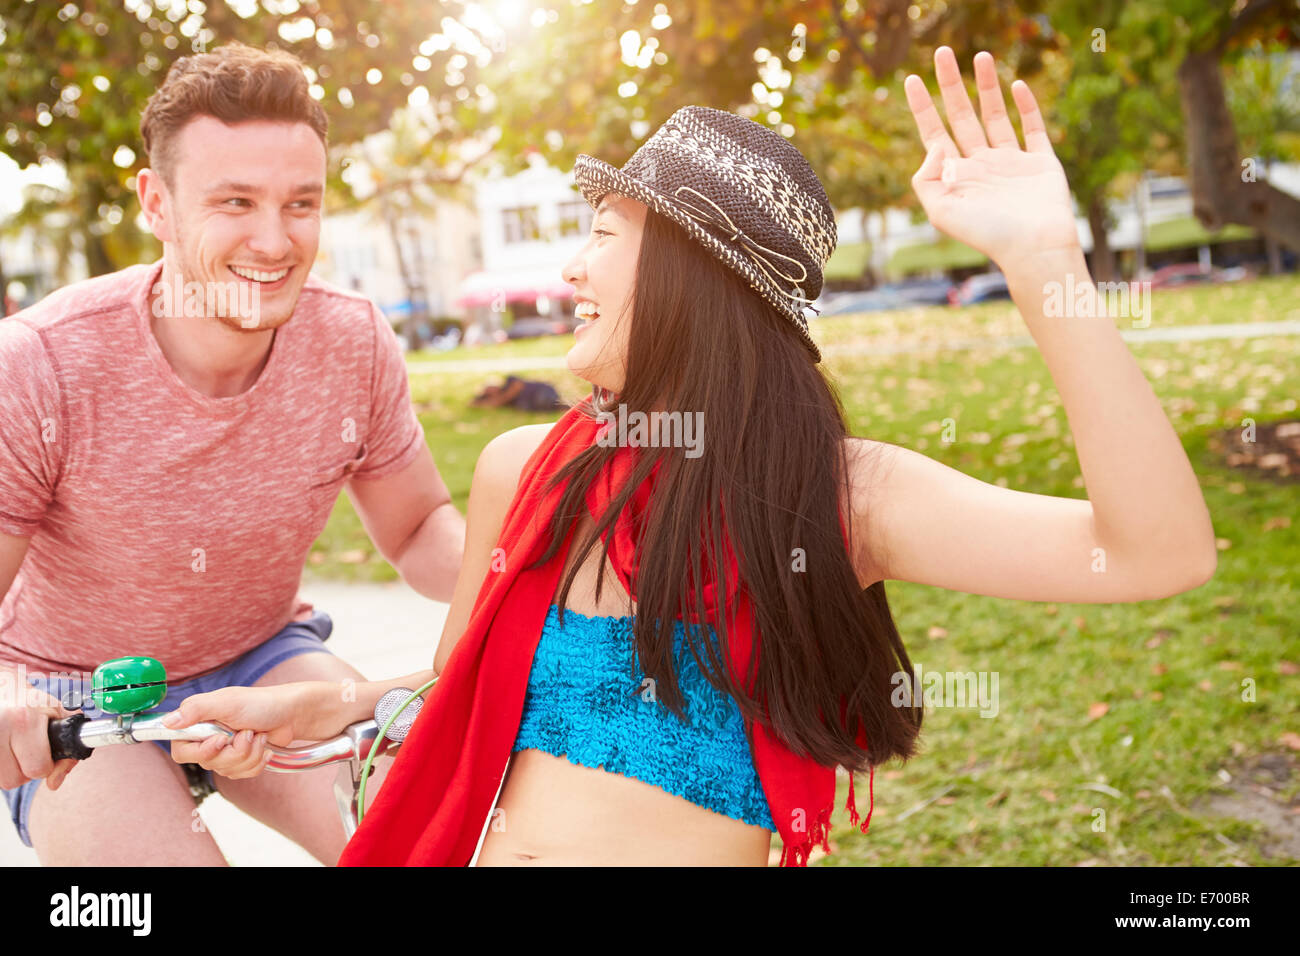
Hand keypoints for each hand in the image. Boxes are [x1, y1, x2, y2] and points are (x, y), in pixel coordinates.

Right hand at [0, 684, 77, 790]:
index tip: (43, 752)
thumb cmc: (25, 699)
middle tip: (25, 748)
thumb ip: (69, 743)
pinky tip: (2, 748)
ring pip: (1, 781)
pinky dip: (0, 766)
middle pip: (16, 779)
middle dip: (25, 768)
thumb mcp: (54, 711)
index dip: (46, 764)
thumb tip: (55, 782)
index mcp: (23, 720)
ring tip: (11, 747)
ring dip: (9, 770)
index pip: (38, 768)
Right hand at [163, 682, 343, 779]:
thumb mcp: (227, 702)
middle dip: (234, 751)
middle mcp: (208, 738)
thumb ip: (197, 710)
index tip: (220, 741)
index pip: (181, 751)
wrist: (291, 713)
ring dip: (249, 754)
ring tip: (258, 735)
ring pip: (227, 771)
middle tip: (247, 733)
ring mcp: (225, 751)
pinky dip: (257, 761)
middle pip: (208, 764)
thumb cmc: (261, 703)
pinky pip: (243, 775)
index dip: (200, 752)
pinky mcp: (241, 761)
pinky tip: (263, 746)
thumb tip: (168, 722)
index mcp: (198, 722)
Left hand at [903, 47, 1079, 275]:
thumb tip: (934, 143)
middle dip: (950, 84)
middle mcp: (981, 165)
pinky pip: (1032, 128)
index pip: (934, 134)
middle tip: (942, 52)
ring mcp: (1011, 162)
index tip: (910, 80)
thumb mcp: (942, 211)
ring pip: (994, 115)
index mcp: (956, 176)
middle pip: (961, 116)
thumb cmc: (987, 234)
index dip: (921, 107)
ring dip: (986, 85)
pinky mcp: (1040, 162)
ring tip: (979, 55)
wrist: (1033, 247)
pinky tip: (1016, 85)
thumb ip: (927, 178)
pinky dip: (1026, 106)